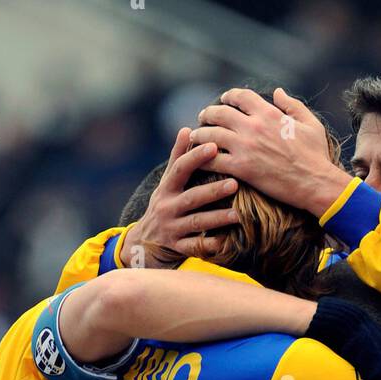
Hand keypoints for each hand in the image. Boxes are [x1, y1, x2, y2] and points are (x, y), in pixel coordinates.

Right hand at [121, 128, 240, 266]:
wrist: (143, 244)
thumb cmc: (164, 207)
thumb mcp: (166, 184)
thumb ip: (178, 158)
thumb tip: (187, 129)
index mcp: (166, 188)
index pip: (180, 169)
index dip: (196, 157)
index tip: (215, 147)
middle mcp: (167, 208)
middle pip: (191, 197)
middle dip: (213, 191)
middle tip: (235, 183)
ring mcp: (172, 229)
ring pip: (196, 223)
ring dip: (217, 218)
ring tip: (238, 214)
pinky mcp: (177, 248)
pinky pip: (195, 247)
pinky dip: (209, 245)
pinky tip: (225, 242)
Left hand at [188, 87, 349, 216]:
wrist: (316, 183)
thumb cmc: (316, 156)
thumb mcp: (310, 123)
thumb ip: (292, 105)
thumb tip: (278, 92)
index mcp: (269, 113)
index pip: (241, 96)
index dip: (230, 96)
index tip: (224, 99)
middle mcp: (254, 127)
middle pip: (220, 113)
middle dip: (208, 114)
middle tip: (202, 118)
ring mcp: (246, 148)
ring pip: (212, 135)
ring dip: (200, 134)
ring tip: (194, 136)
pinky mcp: (242, 169)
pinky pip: (214, 161)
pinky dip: (203, 158)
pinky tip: (197, 159)